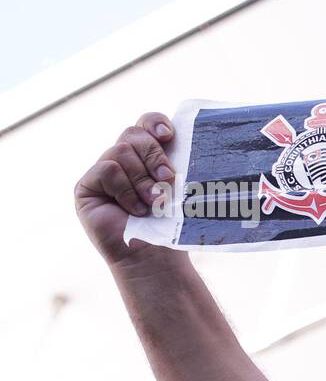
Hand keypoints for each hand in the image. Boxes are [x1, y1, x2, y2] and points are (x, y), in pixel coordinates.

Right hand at [73, 112, 178, 267]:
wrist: (155, 258)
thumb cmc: (171, 226)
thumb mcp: (178, 190)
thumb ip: (176, 163)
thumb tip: (183, 137)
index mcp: (146, 157)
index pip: (146, 124)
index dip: (155, 122)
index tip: (169, 135)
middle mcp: (122, 161)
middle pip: (134, 134)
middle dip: (154, 154)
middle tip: (168, 179)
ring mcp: (102, 173)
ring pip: (121, 150)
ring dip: (143, 180)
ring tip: (155, 204)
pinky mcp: (86, 187)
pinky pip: (108, 170)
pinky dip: (126, 190)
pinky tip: (136, 210)